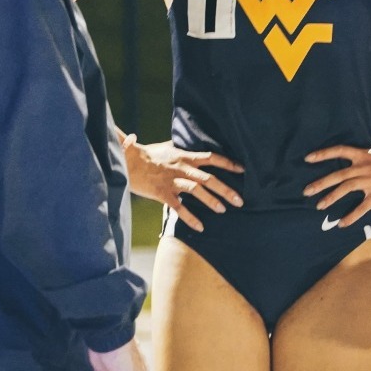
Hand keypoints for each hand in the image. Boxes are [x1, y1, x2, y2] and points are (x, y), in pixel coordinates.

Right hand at [124, 135, 241, 231]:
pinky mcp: (162, 193)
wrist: (127, 162)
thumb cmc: (148, 154)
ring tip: (223, 210)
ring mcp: (172, 181)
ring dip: (211, 201)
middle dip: (226, 189)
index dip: (227, 164)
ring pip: (196, 191)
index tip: (242, 170)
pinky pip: (179, 207)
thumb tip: (190, 143)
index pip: (211, 158)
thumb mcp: (167, 147)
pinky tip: (200, 227)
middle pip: (208, 178)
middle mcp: (182, 168)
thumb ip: (180, 147)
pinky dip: (191, 218)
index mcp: (185, 156)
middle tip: (240, 200)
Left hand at [304, 144, 370, 226]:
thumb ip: (366, 159)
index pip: (339, 150)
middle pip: (338, 174)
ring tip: (319, 206)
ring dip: (331, 198)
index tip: (307, 159)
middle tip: (306, 191)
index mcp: (364, 154)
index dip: (322, 154)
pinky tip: (342, 224)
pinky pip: (362, 206)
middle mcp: (365, 166)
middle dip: (320, 183)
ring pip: (346, 188)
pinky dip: (351, 216)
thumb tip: (353, 163)